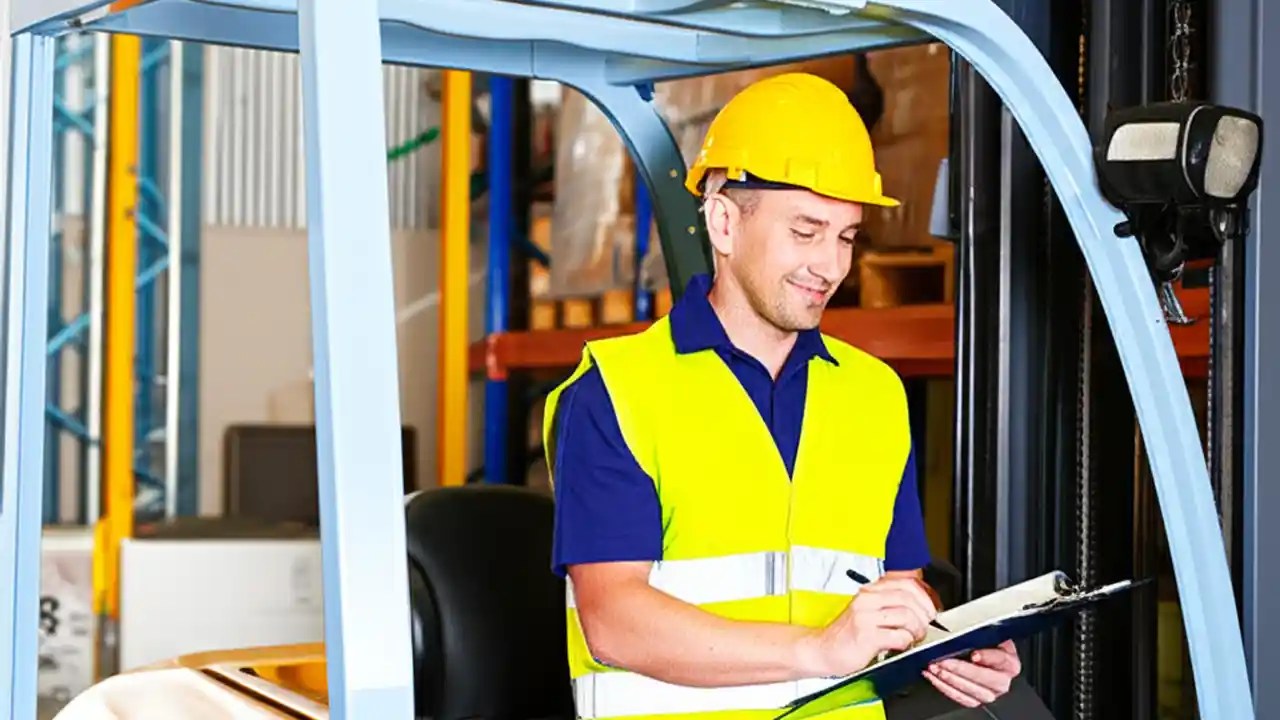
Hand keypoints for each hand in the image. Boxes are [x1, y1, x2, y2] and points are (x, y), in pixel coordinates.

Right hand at [799, 576, 938, 676]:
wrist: (823, 649)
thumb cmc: (848, 633)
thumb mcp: (869, 611)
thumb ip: (891, 604)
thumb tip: (922, 606)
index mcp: (870, 590)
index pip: (906, 582)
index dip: (925, 596)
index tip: (930, 610)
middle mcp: (867, 599)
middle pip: (909, 598)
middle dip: (923, 615)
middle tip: (923, 627)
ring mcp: (865, 617)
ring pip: (906, 616)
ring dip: (916, 630)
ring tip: (912, 638)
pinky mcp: (866, 636)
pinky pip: (898, 636)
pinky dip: (905, 642)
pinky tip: (899, 645)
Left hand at [923, 640, 1021, 707]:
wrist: (975, 652)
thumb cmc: (978, 641)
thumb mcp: (982, 631)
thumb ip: (978, 631)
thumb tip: (962, 624)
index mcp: (1009, 660)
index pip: (1002, 659)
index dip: (988, 657)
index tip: (974, 654)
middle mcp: (1003, 679)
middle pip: (987, 678)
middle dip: (962, 670)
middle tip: (944, 662)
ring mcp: (990, 692)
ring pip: (974, 691)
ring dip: (951, 680)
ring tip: (935, 668)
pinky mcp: (976, 700)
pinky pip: (962, 698)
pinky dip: (945, 688)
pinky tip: (934, 677)